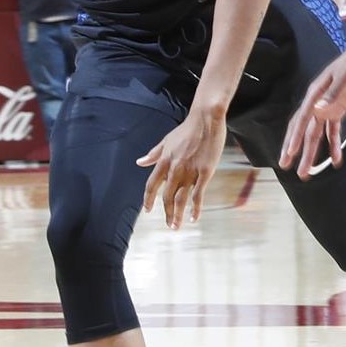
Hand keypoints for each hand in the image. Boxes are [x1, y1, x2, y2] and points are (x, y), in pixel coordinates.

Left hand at [137, 104, 226, 228]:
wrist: (206, 120)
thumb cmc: (187, 129)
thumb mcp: (166, 141)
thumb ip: (153, 154)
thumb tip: (139, 162)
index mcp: (164, 161)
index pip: (152, 185)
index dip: (148, 199)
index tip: (148, 210)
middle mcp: (175, 169)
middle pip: (167, 196)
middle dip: (166, 212)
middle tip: (168, 224)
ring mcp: (190, 171)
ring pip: (181, 198)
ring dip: (177, 214)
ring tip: (176, 226)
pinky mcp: (205, 172)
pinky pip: (198, 194)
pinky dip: (195, 208)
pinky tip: (194, 218)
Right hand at [279, 45, 345, 178]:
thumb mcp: (345, 77)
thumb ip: (333, 94)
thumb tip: (318, 110)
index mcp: (315, 95)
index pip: (302, 119)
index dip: (295, 136)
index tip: (290, 152)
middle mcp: (317, 104)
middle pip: (303, 130)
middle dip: (295, 149)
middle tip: (286, 167)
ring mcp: (326, 108)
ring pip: (315, 134)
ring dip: (310, 153)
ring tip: (306, 172)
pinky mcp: (337, 111)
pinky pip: (333, 132)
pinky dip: (334, 146)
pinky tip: (336, 161)